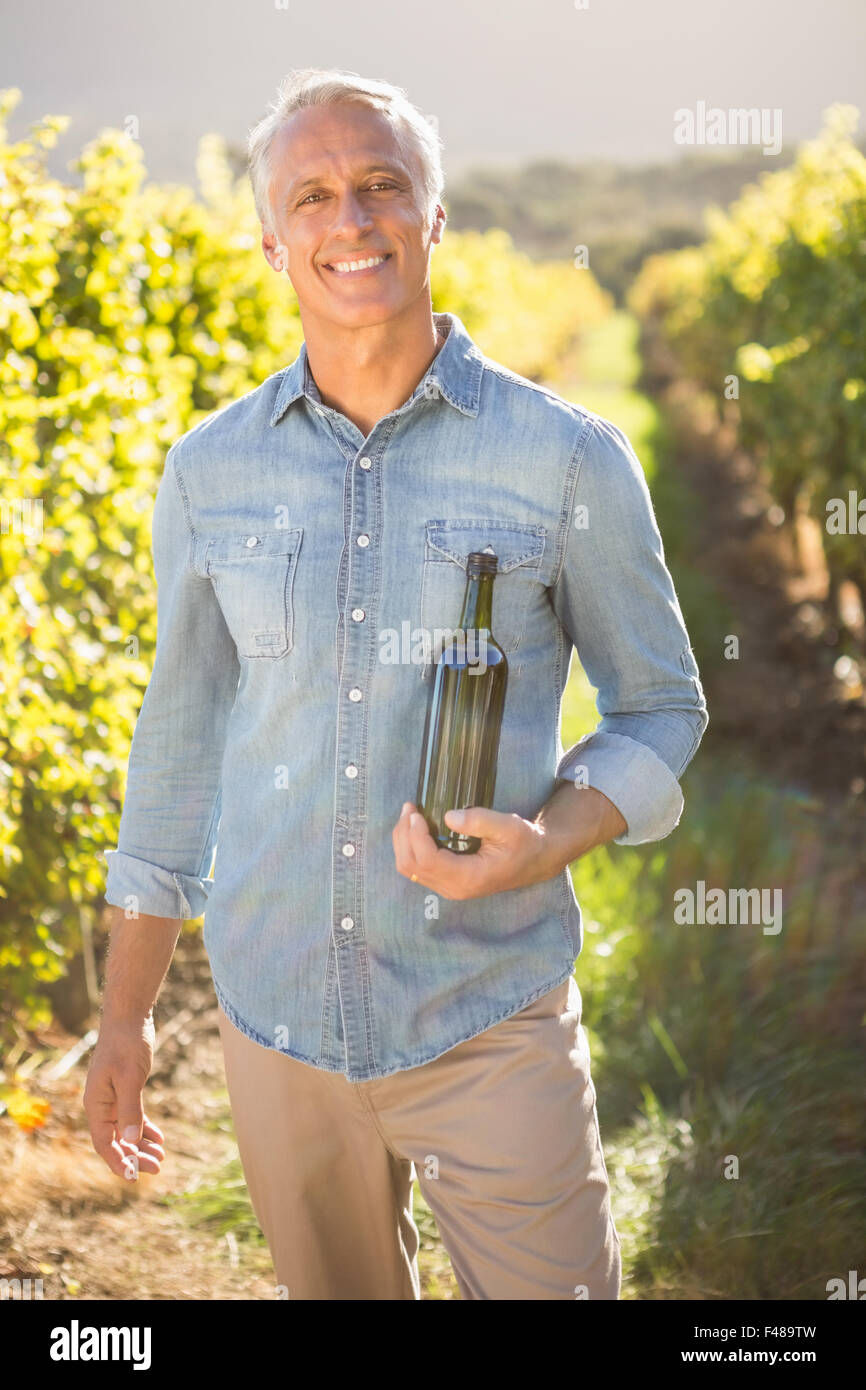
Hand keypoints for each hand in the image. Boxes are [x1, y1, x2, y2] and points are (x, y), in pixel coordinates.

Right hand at [83, 1016, 165, 1180]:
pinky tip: (159, 1137)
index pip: (104, 1143)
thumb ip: (130, 1109)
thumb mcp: (130, 1078)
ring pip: (125, 1131)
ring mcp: (112, 1098)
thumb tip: (131, 1140)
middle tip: (157, 1167)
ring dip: (141, 1145)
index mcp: (96, 1104)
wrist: (128, 1018)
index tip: (135, 1177)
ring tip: (161, 1157)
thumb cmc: (126, 1044)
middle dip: (135, 1156)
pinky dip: (144, 1128)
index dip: (118, 1162)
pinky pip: (132, 1117)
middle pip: (116, 1141)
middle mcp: (101, 1105)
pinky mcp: (125, 1090)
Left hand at [392, 801, 560, 900]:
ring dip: (402, 841)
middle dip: (403, 835)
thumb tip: (448, 816)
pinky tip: (415, 829)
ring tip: (409, 815)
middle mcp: (453, 888)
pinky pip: (417, 868)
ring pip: (410, 869)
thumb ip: (479, 821)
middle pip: (411, 866)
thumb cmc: (524, 842)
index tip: (416, 812)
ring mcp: (448, 888)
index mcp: (467, 877)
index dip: (415, 835)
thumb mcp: (507, 826)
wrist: (535, 860)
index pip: (427, 860)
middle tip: (409, 808)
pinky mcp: (447, 882)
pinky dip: (410, 847)